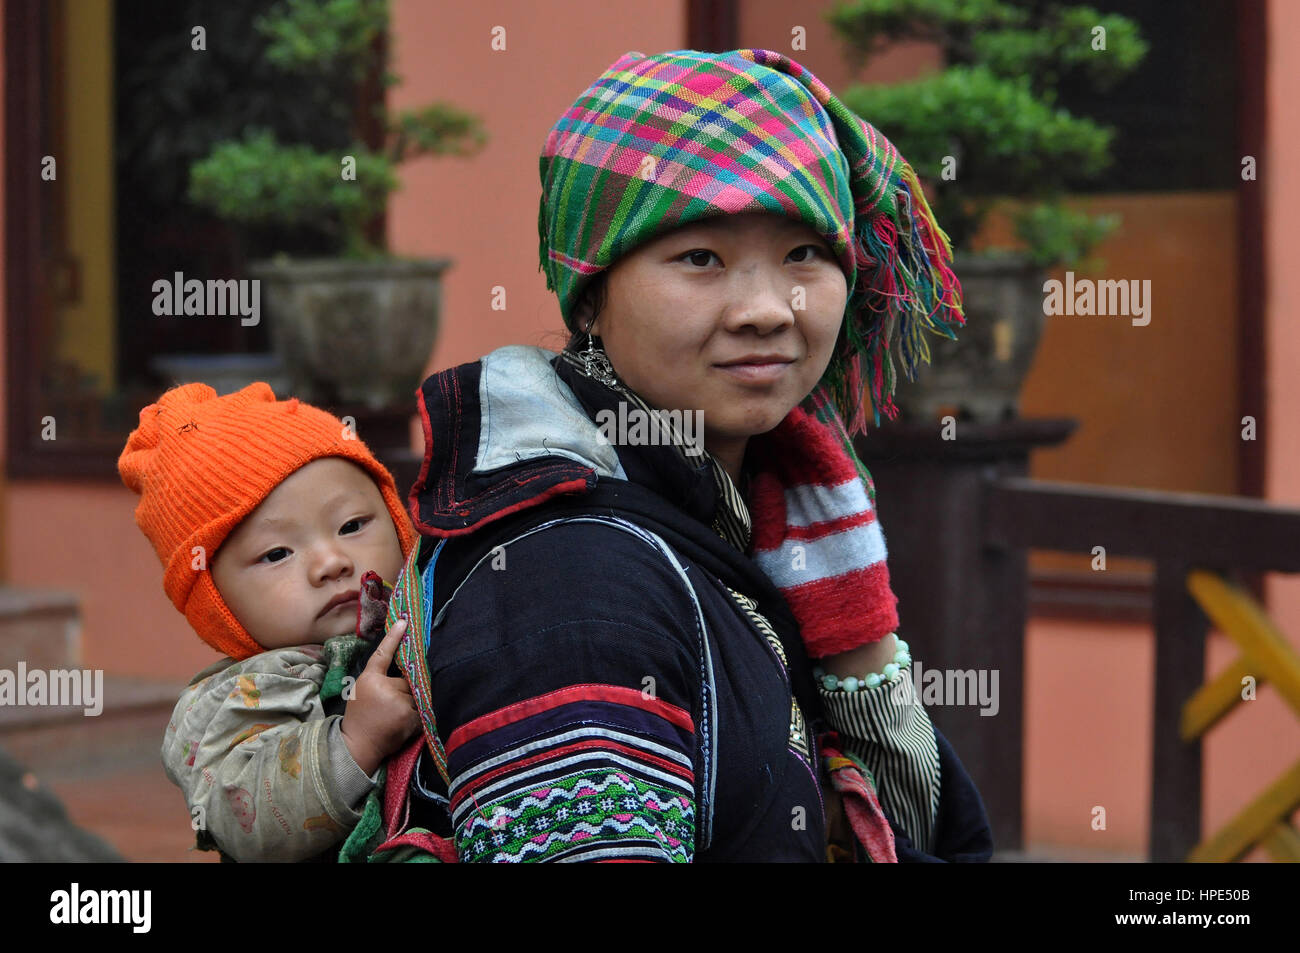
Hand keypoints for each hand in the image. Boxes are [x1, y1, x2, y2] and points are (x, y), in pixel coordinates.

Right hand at [340, 618, 419, 775]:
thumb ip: (381, 677)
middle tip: (391, 704)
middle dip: (406, 688)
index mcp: (370, 679)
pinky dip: (417, 714)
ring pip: (417, 694)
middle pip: (409, 679)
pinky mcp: (409, 718)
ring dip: (412, 702)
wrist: (358, 745)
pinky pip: (421, 709)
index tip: (404, 621)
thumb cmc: (361, 715)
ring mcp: (399, 704)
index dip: (394, 637)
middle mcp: (385, 688)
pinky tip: (402, 723)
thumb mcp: (363, 690)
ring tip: (395, 715)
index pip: (383, 654)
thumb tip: (407, 665)